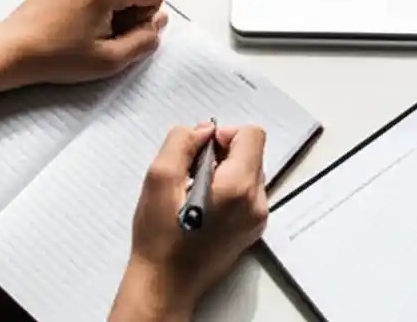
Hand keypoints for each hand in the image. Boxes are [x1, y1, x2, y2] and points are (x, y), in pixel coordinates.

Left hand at [0, 0, 168, 87]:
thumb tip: (158, 21)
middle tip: (113, 31)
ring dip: (121, 0)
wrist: (11, 50)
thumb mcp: (109, 61)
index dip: (150, 13)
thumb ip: (144, 40)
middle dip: (138, 5)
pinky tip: (83, 18)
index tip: (126, 32)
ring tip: (97, 26)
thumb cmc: (59, 59)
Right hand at [111, 125, 268, 320]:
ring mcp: (257, 219)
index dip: (224, 133)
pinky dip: (227, 190)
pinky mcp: (251, 230)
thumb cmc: (160, 239)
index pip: (252, 135)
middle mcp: (256, 203)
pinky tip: (202, 206)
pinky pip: (246, 194)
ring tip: (193, 192)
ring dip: (224, 172)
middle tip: (190, 172)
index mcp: (239, 187)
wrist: (166, 285)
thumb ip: (182, 142)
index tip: (201, 149)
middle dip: (222, 154)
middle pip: (252, 154)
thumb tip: (204, 131)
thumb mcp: (159, 178)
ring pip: (249, 173)